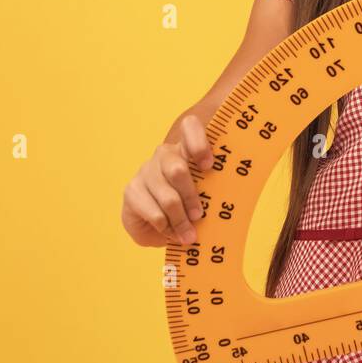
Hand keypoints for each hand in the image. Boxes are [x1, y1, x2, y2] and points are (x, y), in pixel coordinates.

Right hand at [121, 113, 214, 247]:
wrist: (156, 226)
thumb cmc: (188, 206)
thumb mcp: (204, 195)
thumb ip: (214, 191)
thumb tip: (229, 203)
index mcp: (186, 150)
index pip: (189, 127)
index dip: (199, 143)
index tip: (209, 166)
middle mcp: (164, 155)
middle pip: (177, 169)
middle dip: (191, 197)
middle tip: (199, 216)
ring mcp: (145, 171)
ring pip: (168, 196)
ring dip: (181, 220)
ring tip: (189, 235)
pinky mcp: (132, 191)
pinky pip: (154, 212)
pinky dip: (166, 227)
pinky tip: (170, 233)